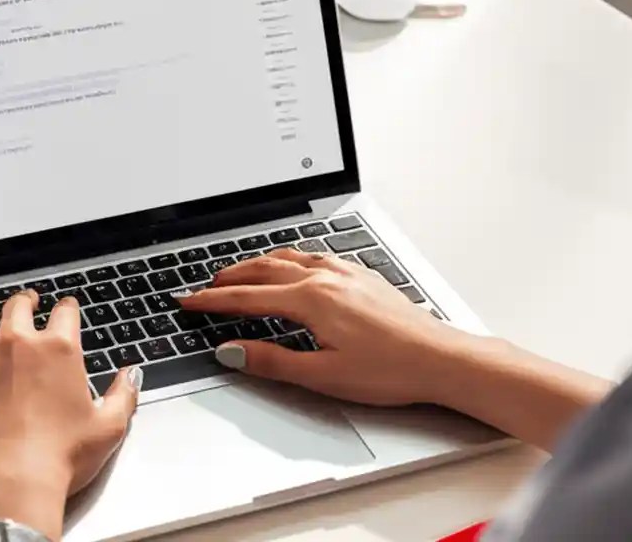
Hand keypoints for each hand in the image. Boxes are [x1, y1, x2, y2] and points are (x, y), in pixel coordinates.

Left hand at [0, 290, 140, 540]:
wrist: (11, 483)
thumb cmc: (60, 458)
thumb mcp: (108, 428)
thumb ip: (123, 395)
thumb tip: (131, 375)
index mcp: (58, 350)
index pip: (65, 313)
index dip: (68, 307)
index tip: (67, 308)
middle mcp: (18, 344)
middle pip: (19, 306)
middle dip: (26, 300)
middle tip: (28, 301)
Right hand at [181, 248, 473, 405]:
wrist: (442, 359)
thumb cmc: (392, 370)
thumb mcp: (323, 376)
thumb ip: (272, 361)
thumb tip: (232, 351)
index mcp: (311, 300)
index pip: (246, 298)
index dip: (212, 301)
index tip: (189, 301)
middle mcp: (326, 278)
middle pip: (263, 269)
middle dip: (229, 276)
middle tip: (206, 285)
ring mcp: (346, 272)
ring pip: (289, 257)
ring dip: (258, 263)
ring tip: (241, 272)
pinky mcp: (363, 275)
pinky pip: (314, 256)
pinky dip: (289, 259)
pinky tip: (293, 267)